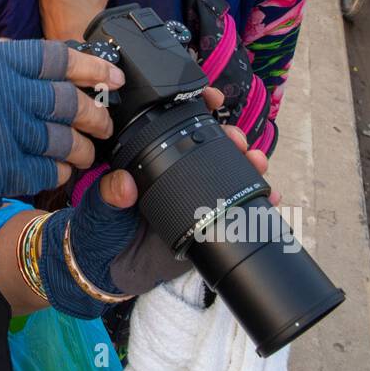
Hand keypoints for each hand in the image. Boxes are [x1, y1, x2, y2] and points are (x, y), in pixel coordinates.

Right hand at [0, 37, 124, 265]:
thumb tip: (23, 48)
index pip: (58, 57)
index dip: (93, 66)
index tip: (114, 76)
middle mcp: (8, 94)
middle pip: (69, 102)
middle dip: (96, 115)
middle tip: (105, 123)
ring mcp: (8, 133)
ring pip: (65, 140)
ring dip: (82, 148)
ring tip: (86, 152)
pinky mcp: (4, 169)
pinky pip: (48, 171)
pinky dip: (60, 172)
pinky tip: (60, 171)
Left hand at [106, 86, 278, 296]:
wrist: (112, 274)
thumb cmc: (101, 234)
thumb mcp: (100, 211)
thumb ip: (108, 197)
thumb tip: (122, 184)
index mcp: (148, 160)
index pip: (174, 125)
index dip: (196, 105)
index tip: (212, 96)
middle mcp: (175, 172)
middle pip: (211, 144)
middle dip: (231, 135)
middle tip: (238, 139)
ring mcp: (195, 196)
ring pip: (229, 171)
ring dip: (249, 162)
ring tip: (256, 160)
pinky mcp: (209, 223)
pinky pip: (237, 209)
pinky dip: (257, 202)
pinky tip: (270, 197)